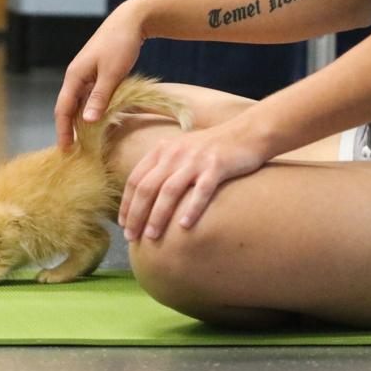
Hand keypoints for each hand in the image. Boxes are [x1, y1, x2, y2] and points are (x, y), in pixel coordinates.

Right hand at [54, 0, 145, 148]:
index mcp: (74, 76)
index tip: (65, 150)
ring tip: (84, 142)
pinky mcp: (96, 73)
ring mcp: (85, 74)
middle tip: (73, 152)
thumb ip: (99, 97)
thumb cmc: (121, 44)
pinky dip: (91, 111)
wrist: (131, 21)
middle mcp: (76, 76)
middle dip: (69, 129)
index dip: (63, 131)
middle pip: (68, 108)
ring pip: (79, 103)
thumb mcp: (112, 74)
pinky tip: (97, 122)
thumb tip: (87, 122)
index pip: (63, 109)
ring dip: (80, 122)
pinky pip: (89, 97)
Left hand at [119, 122, 266, 241]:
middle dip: (136, 214)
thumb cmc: (211, 149)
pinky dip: (192, 209)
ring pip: (169, 191)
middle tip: (132, 237)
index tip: (123, 225)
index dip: (127, 204)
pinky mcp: (217, 166)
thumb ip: (162, 168)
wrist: (246, 133)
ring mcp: (195, 160)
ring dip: (158, 216)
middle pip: (147, 187)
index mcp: (162, 150)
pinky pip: (201, 190)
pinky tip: (185, 226)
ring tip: (152, 236)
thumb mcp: (180, 151)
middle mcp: (175, 153)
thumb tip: (145, 198)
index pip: (136, 179)